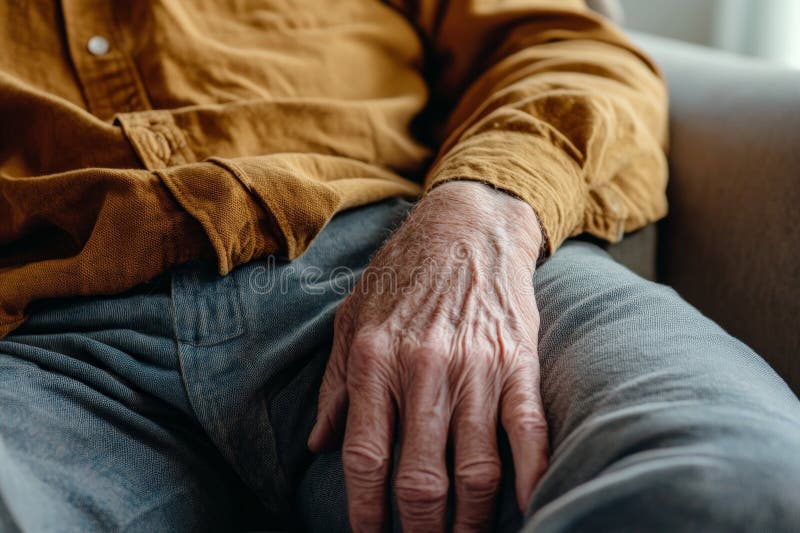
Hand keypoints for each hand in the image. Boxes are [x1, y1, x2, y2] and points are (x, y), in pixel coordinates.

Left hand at [308, 181, 548, 531]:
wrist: (466, 226)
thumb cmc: (402, 276)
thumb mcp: (351, 320)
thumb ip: (334, 385)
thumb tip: (317, 444)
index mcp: (374, 361)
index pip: (365, 459)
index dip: (366, 514)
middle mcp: (424, 368)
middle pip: (420, 478)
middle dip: (419, 530)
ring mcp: (476, 367)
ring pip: (475, 469)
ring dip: (470, 521)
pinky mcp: (518, 362)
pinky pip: (528, 432)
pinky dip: (530, 479)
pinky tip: (527, 509)